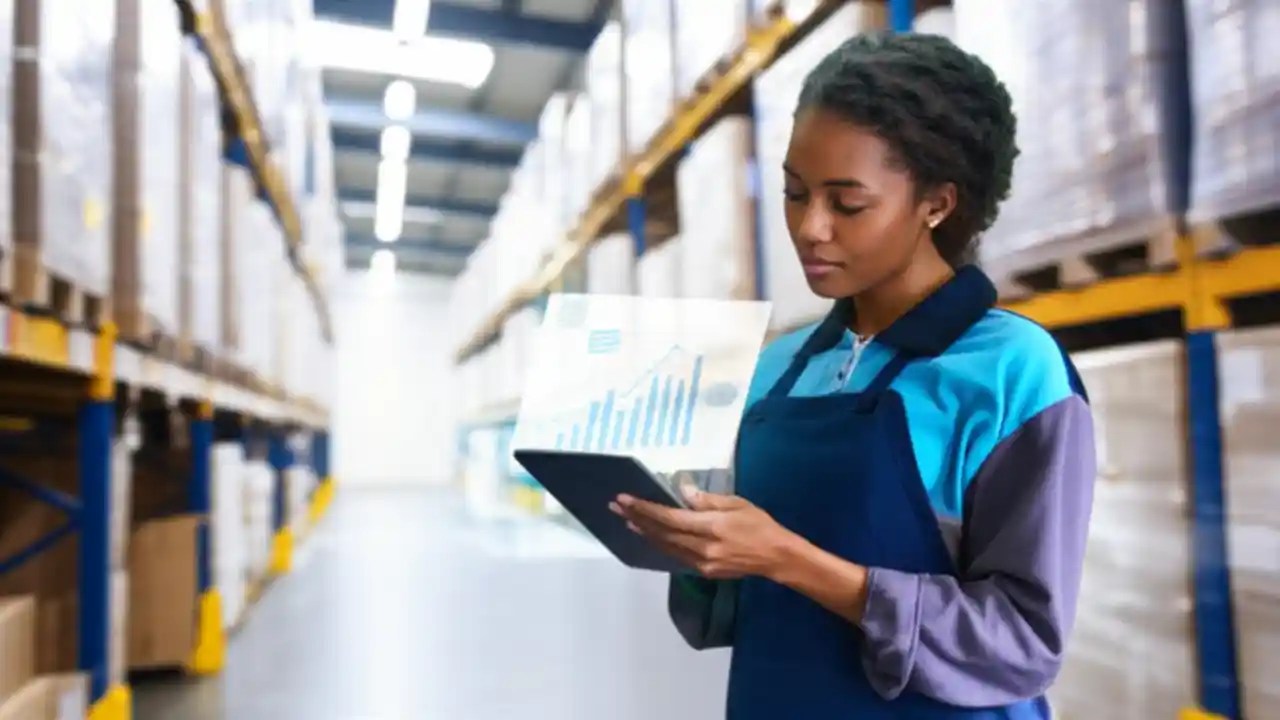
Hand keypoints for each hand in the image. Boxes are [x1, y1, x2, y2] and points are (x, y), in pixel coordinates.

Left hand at [609, 487, 796, 579]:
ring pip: (666, 547)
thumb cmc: (760, 525)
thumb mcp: (737, 504)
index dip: (645, 509)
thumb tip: (682, 491)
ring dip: (645, 533)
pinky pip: (676, 556)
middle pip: (662, 533)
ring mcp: (702, 563)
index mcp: (711, 527)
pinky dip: (661, 544)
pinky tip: (652, 536)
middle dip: (637, 519)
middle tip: (616, 507)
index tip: (625, 499)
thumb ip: (707, 500)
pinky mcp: (704, 572)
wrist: (777, 558)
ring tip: (628, 521)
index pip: (669, 518)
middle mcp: (702, 548)